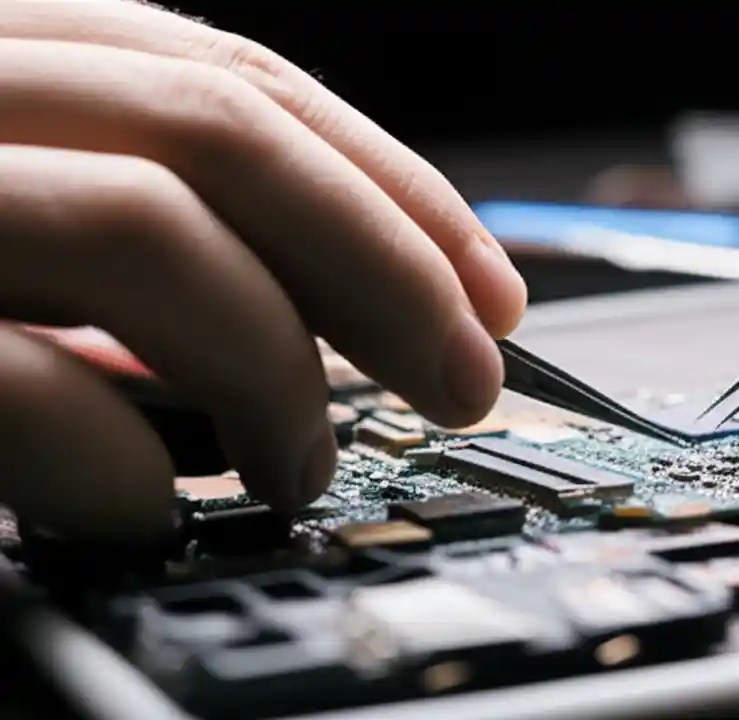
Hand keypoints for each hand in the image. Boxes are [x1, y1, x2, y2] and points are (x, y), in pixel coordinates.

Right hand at [0, 1, 526, 540]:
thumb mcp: (20, 232)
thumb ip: (131, 231)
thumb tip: (301, 313)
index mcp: (6, 67)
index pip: (233, 82)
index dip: (393, 186)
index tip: (490, 288)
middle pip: (223, 127)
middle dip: (387, 267)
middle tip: (467, 380)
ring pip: (147, 226)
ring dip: (272, 370)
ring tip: (301, 468)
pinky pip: (20, 382)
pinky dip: (114, 461)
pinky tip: (142, 508)